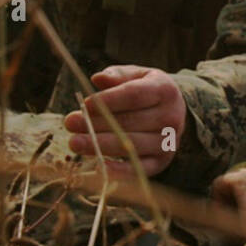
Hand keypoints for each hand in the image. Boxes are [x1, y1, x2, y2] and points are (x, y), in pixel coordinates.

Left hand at [64, 65, 186, 175]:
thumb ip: (117, 75)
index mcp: (165, 91)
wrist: (176, 112)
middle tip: (70, 123)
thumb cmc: (148, 90)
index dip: (109, 100)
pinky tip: (98, 166)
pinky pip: (139, 168)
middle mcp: (171, 118)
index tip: (85, 104)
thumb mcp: (137, 75)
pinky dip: (119, 171)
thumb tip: (97, 79)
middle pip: (130, 122)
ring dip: (101, 145)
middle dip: (97, 123)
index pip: (134, 95)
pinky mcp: (162, 161)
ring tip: (75, 142)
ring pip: (131, 145)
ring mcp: (168, 142)